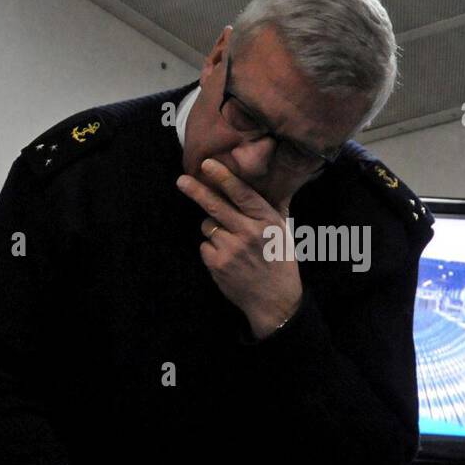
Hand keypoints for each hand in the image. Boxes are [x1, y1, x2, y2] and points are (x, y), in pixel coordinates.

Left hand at [177, 158, 302, 338]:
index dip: (223, 178)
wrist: (275, 299)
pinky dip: (211, 249)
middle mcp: (249, 232)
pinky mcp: (217, 264)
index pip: (242, 194)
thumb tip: (277, 180)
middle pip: (215, 206)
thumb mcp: (283, 230)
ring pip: (208, 227)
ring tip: (232, 243)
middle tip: (181, 180)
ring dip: (214, 230)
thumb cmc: (280, 260)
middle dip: (196, 191)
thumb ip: (274, 207)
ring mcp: (231, 249)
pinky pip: (204, 246)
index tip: (207, 165)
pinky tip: (227, 258)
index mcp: (267, 221)